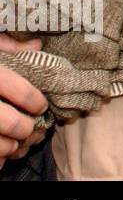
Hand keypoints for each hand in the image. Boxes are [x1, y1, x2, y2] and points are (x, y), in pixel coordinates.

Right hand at [0, 37, 46, 159]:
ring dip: (11, 148)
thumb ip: (6, 46)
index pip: (20, 93)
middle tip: (30, 128)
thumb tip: (36, 46)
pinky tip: (0, 154)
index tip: (41, 106)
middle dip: (26, 129)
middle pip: (11, 124)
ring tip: (16, 143)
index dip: (36, 102)